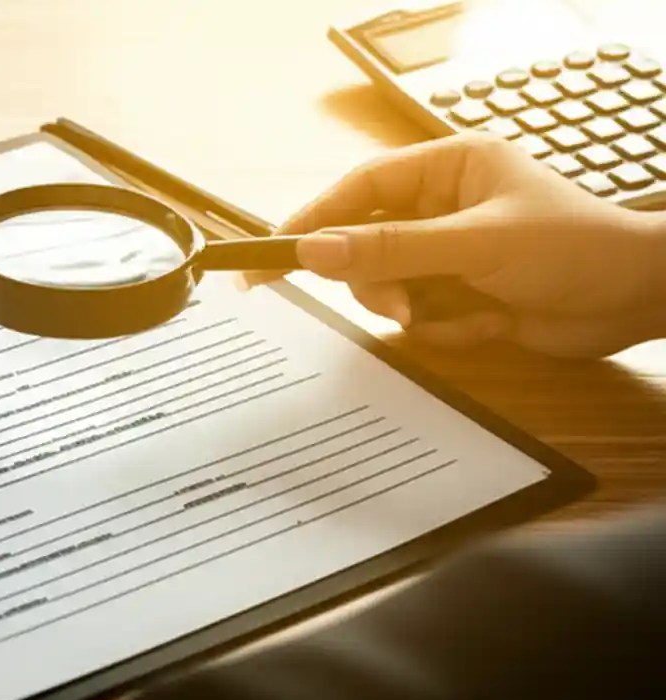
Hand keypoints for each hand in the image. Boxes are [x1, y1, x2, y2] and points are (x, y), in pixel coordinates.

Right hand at [274, 133, 665, 357]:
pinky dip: (446, 328)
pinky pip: (421, 315)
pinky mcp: (464, 294)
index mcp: (449, 167)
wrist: (639, 302)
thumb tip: (313, 252)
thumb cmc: (572, 249)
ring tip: (456, 315)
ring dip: (417, 309)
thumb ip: (390, 249)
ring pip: (389, 285)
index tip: (274, 252)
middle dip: (382, 280)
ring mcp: (453, 253)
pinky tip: (490, 323)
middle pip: (367, 243)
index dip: (315, 218)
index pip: (362, 187)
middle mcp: (445, 206)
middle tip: (400, 305)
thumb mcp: (474, 243)